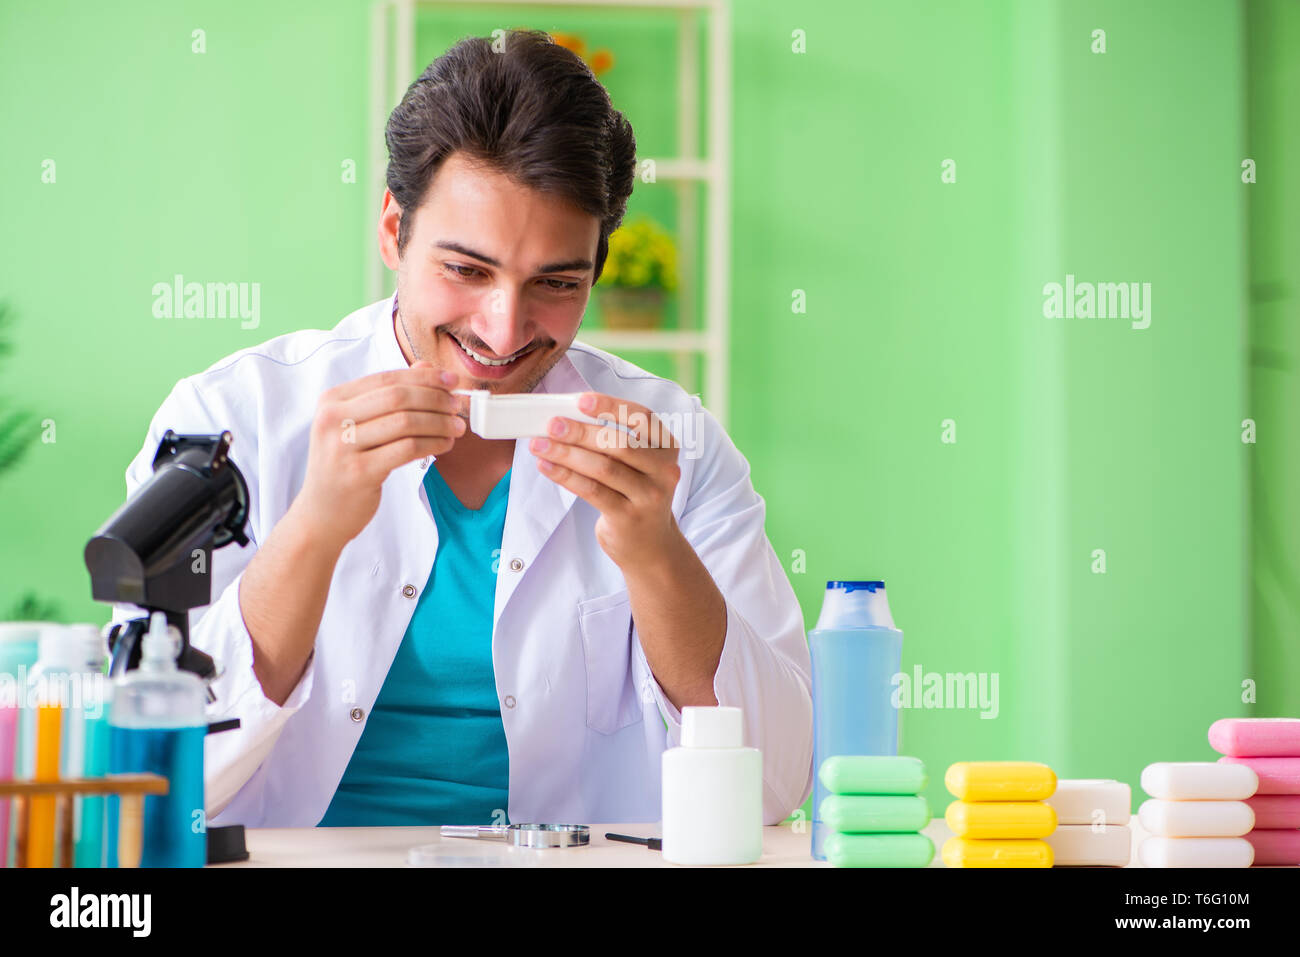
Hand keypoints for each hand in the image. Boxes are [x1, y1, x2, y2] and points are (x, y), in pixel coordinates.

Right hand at [293, 361, 466, 550]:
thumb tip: (425, 368)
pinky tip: (445, 445)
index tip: (451, 382)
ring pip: (405, 423)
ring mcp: (342, 446)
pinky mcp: (358, 472)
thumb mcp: (358, 425)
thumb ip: (389, 395)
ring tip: (457, 427)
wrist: (321, 513)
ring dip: (439, 423)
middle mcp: (332, 419)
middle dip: (435, 399)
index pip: (387, 379)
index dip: (424, 378)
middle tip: (457, 407)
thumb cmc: (345, 465)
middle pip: (397, 398)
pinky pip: (407, 449)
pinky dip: (433, 443)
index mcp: (332, 400)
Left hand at [529, 392, 682, 568]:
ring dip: (567, 454)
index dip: (611, 405)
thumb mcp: (637, 464)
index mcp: (666, 447)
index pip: (642, 417)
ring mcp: (648, 496)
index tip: (580, 400)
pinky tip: (547, 466)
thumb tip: (567, 417)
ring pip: (603, 468)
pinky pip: (592, 491)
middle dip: (581, 432)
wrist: (650, 546)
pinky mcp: (628, 517)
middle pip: (619, 443)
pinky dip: (565, 476)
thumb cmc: (635, 493)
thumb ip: (614, 441)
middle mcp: (664, 470)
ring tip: (540, 445)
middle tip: (552, 424)